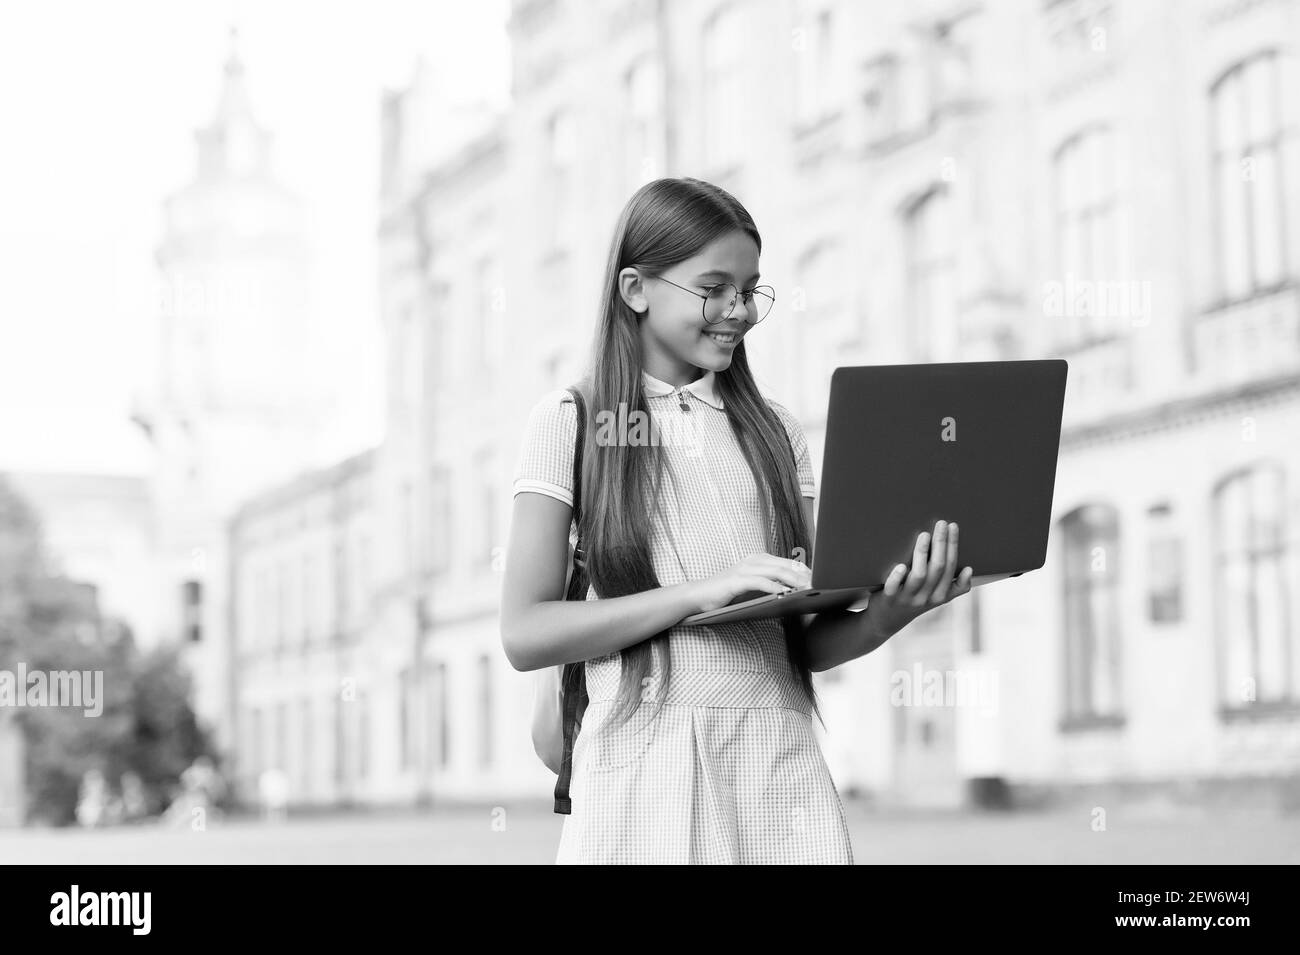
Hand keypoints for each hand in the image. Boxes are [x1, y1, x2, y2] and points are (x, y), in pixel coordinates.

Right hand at [690, 552, 812, 613]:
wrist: (698, 595)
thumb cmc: (727, 593)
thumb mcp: (752, 587)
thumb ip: (770, 586)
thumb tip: (793, 593)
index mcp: (759, 560)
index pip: (788, 562)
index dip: (805, 570)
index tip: (821, 580)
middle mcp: (753, 560)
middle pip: (786, 565)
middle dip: (804, 575)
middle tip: (820, 585)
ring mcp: (744, 569)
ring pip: (776, 572)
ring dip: (794, 580)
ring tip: (808, 588)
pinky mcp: (736, 580)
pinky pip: (760, 582)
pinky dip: (774, 587)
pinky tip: (785, 593)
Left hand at [867, 520, 971, 639]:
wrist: (886, 621)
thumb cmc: (913, 601)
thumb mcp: (937, 597)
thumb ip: (954, 586)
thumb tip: (969, 569)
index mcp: (941, 594)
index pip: (951, 566)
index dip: (953, 546)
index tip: (954, 526)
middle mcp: (927, 598)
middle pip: (938, 568)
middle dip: (942, 543)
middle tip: (941, 522)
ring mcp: (908, 599)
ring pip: (919, 575)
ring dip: (922, 554)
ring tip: (924, 535)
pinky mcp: (889, 600)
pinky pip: (894, 589)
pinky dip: (897, 577)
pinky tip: (901, 565)